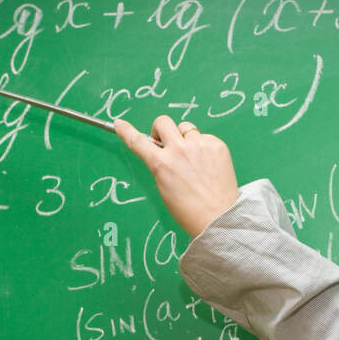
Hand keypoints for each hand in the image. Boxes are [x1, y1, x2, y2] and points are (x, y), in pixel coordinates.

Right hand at [113, 115, 240, 236]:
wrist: (219, 217)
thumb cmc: (189, 210)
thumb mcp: (164, 188)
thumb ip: (160, 166)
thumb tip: (160, 150)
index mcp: (161, 164)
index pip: (137, 141)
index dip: (126, 131)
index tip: (119, 124)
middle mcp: (179, 151)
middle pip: (163, 121)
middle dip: (160, 130)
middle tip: (166, 143)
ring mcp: (200, 146)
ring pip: (186, 127)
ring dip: (184, 138)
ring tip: (192, 158)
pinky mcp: (217, 145)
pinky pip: (205, 137)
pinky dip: (203, 147)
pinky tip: (208, 164)